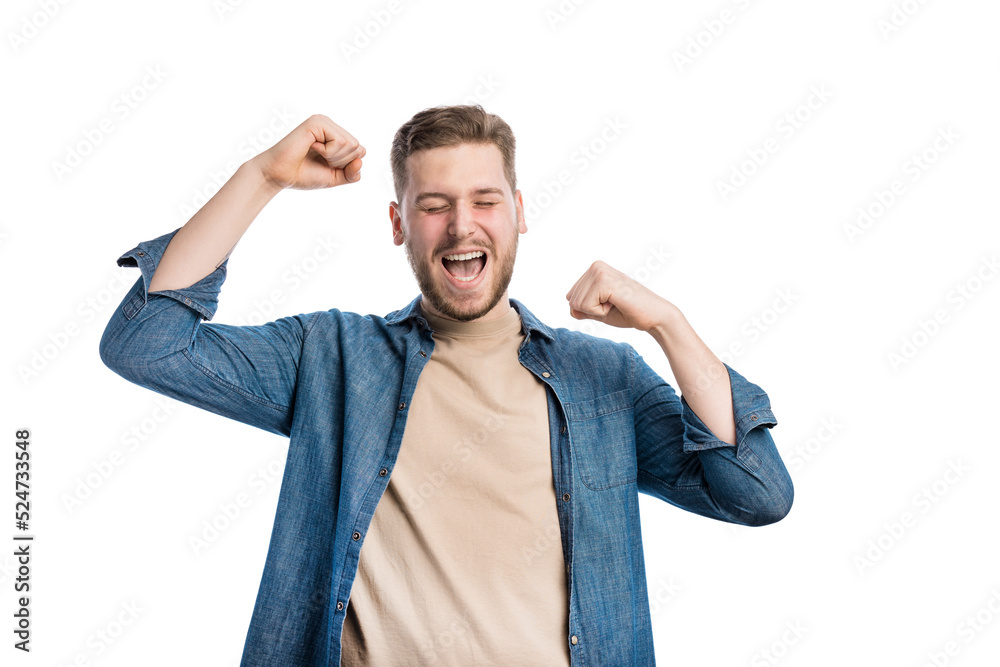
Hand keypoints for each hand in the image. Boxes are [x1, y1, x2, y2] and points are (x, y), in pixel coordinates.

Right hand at [250, 114, 365, 190]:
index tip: (326, 165)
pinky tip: (312, 148)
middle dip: (341, 162)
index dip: (346, 166)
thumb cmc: (303, 175)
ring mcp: (324, 122)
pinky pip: (339, 141)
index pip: (361, 151)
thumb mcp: (334, 177)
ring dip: (334, 157)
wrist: (280, 175)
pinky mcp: (317, 122)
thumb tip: (360, 161)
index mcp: (335, 135)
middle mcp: (331, 125)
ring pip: (351, 144)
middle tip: (319, 160)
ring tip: (315, 154)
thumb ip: (352, 173)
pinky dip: (328, 152)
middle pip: (358, 147)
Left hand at [565, 261, 675, 331]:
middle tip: (614, 305)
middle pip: (571, 300)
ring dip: (597, 311)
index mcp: (594, 269)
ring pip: (576, 304)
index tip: (610, 304)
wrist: (654, 316)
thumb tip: (571, 308)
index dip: (588, 309)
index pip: (571, 296)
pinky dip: (600, 312)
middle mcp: (596, 266)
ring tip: (616, 303)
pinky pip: (585, 306)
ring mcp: (600, 271)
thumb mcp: (599, 311)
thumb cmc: (629, 312)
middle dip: (591, 310)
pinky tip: (617, 304)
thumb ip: (582, 309)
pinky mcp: (604, 281)